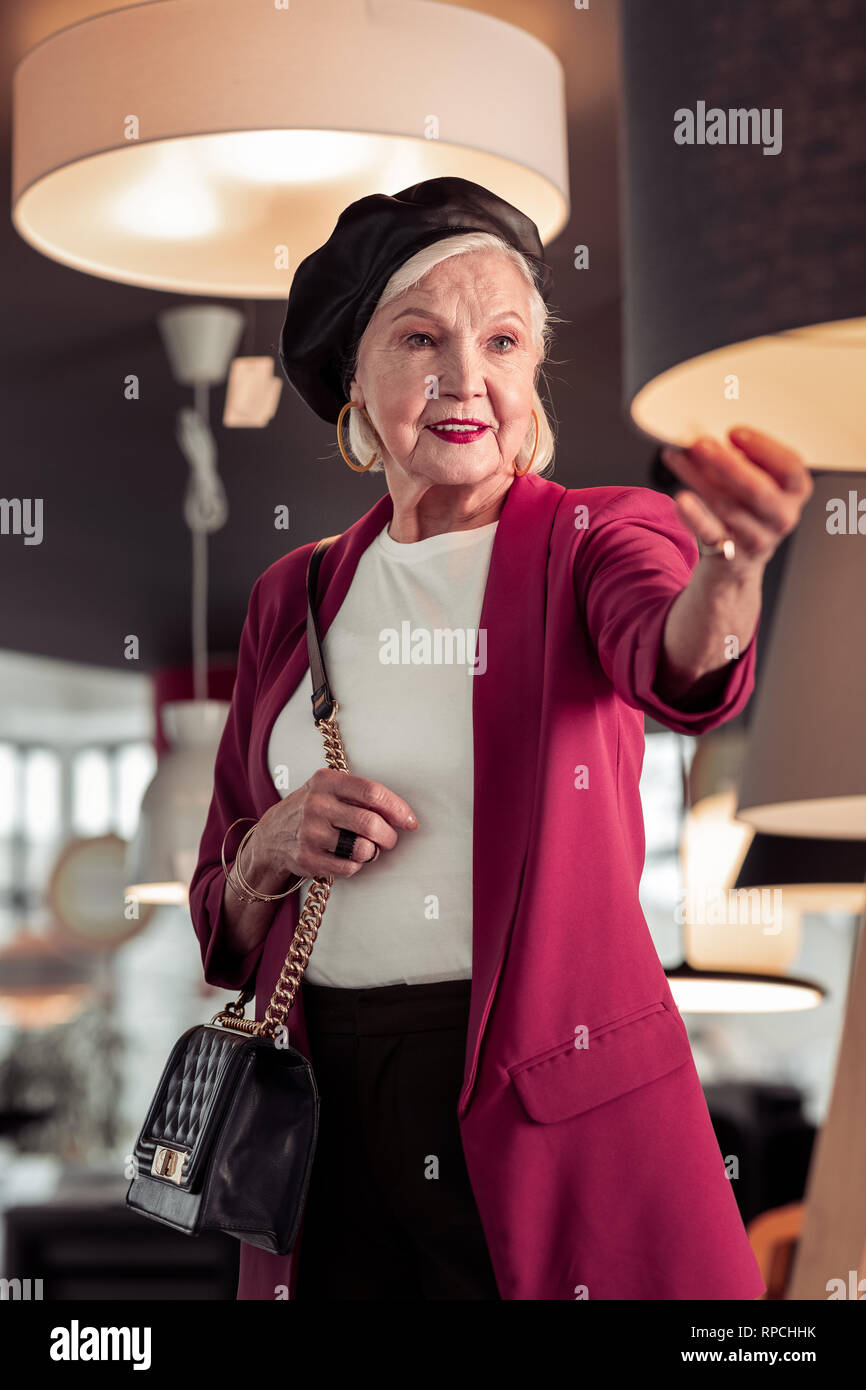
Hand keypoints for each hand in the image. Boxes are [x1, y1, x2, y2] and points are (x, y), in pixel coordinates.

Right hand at [250, 769, 417, 881]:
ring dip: (373, 852)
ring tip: (366, 848)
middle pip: (370, 823)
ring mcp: (310, 833)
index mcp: (326, 781)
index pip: (372, 792)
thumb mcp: (329, 790)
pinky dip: (356, 865)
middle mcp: (316, 805)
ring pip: (362, 849)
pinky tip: (347, 857)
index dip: (397, 808)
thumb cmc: (313, 810)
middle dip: (389, 836)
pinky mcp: (307, 859)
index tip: (409, 821)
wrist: (272, 835)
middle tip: (389, 840)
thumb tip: (402, 816)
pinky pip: (349, 868)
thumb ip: (361, 796)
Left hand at [660, 426, 813, 572]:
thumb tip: (701, 430)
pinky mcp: (731, 554)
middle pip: (757, 490)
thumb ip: (738, 456)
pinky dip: (695, 516)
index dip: (764, 448)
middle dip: (726, 464)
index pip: (790, 468)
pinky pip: (711, 533)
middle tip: (699, 444)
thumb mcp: (755, 478)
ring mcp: (758, 538)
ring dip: (698, 479)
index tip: (734, 432)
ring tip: (677, 457)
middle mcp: (782, 516)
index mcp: (795, 491)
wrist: (739, 558)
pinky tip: (682, 500)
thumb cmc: (747, 505)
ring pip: (727, 506)